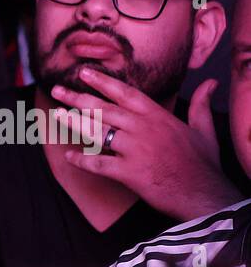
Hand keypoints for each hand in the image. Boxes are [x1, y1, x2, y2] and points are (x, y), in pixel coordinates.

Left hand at [54, 70, 241, 221]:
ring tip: (56, 114)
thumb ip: (201, 105)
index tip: (83, 73)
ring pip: (97, 132)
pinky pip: (98, 164)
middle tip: (58, 90)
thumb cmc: (202, 163)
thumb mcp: (204, 129)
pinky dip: (82, 160)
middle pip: (104, 109)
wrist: (202, 193)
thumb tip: (210, 84)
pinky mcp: (127, 172)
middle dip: (78, 98)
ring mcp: (134, 149)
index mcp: (158, 116)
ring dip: (74, 123)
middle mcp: (143, 128)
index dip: (102, 82)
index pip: (125, 93)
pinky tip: (69, 156)